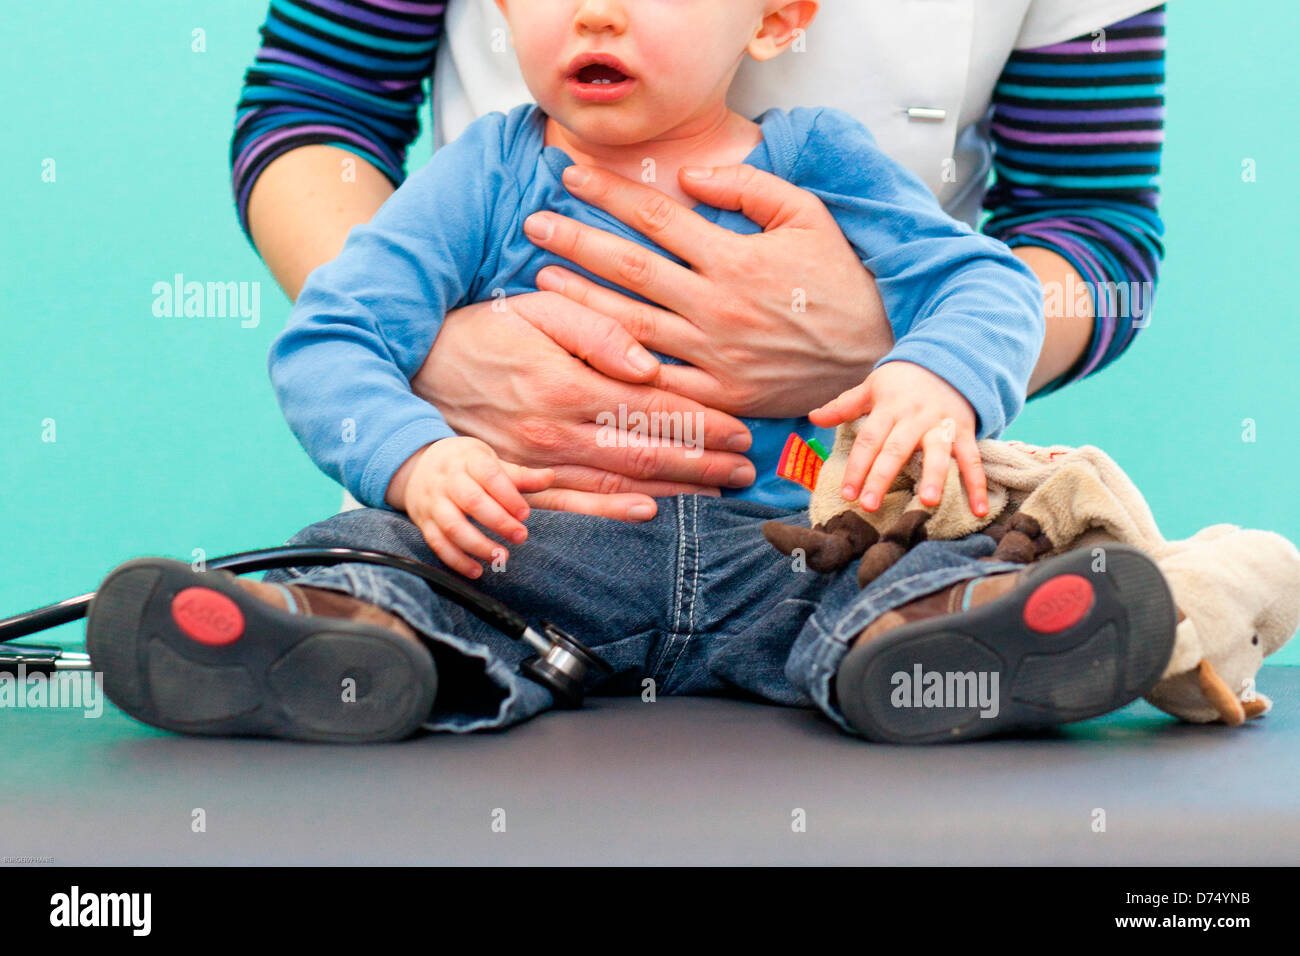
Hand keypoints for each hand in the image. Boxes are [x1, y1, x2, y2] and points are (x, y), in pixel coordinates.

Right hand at [389, 437, 555, 578]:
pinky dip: (456, 560)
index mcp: (467, 460)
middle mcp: (447, 481)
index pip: (489, 475)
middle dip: (498, 521)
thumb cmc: (464, 465)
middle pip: (471, 501)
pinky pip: (437, 544)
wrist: (418, 467)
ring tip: (502, 557)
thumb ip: (519, 474)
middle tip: (521, 536)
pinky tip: (477, 571)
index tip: (525, 514)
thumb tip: (550, 477)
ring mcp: (433, 503)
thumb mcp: (489, 460)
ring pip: (453, 526)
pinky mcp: (424, 523)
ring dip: (478, 545)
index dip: (508, 495)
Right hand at [411, 296, 756, 522]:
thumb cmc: (484, 331)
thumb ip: (597, 333)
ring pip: (621, 484)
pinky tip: (651, 512)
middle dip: (705, 461)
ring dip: (675, 489)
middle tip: (747, 466)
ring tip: (720, 489)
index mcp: (569, 385)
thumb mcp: (538, 308)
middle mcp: (557, 432)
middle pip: (648, 454)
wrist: (414, 374)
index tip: (742, 428)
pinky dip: (617, 511)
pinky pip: (577, 505)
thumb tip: (648, 366)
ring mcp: (539, 464)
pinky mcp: (522, 482)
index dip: (704, 422)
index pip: (654, 410)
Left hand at [521, 163, 892, 417]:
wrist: (874, 354)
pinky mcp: (720, 395)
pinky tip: (584, 351)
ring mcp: (715, 355)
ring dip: (582, 302)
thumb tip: (688, 175)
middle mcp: (717, 306)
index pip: (658, 217)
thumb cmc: (840, 280)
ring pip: (632, 325)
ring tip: (542, 281)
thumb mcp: (807, 216)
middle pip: (631, 269)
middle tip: (533, 225)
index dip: (609, 194)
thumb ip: (748, 187)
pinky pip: (659, 382)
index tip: (570, 176)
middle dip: (576, 242)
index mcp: (736, 258)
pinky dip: (619, 367)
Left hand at [809, 361, 988, 517]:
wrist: (949, 360)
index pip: (868, 439)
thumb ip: (845, 405)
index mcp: (889, 408)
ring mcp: (942, 424)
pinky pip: (972, 460)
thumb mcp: (873, 386)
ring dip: (934, 477)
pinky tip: (979, 509)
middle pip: (896, 449)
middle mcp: (915, 417)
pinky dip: (978, 484)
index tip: (848, 493)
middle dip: (882, 477)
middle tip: (869, 505)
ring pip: (937, 452)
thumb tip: (813, 417)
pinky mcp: (965, 431)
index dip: (857, 466)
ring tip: (927, 502)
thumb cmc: (904, 381)